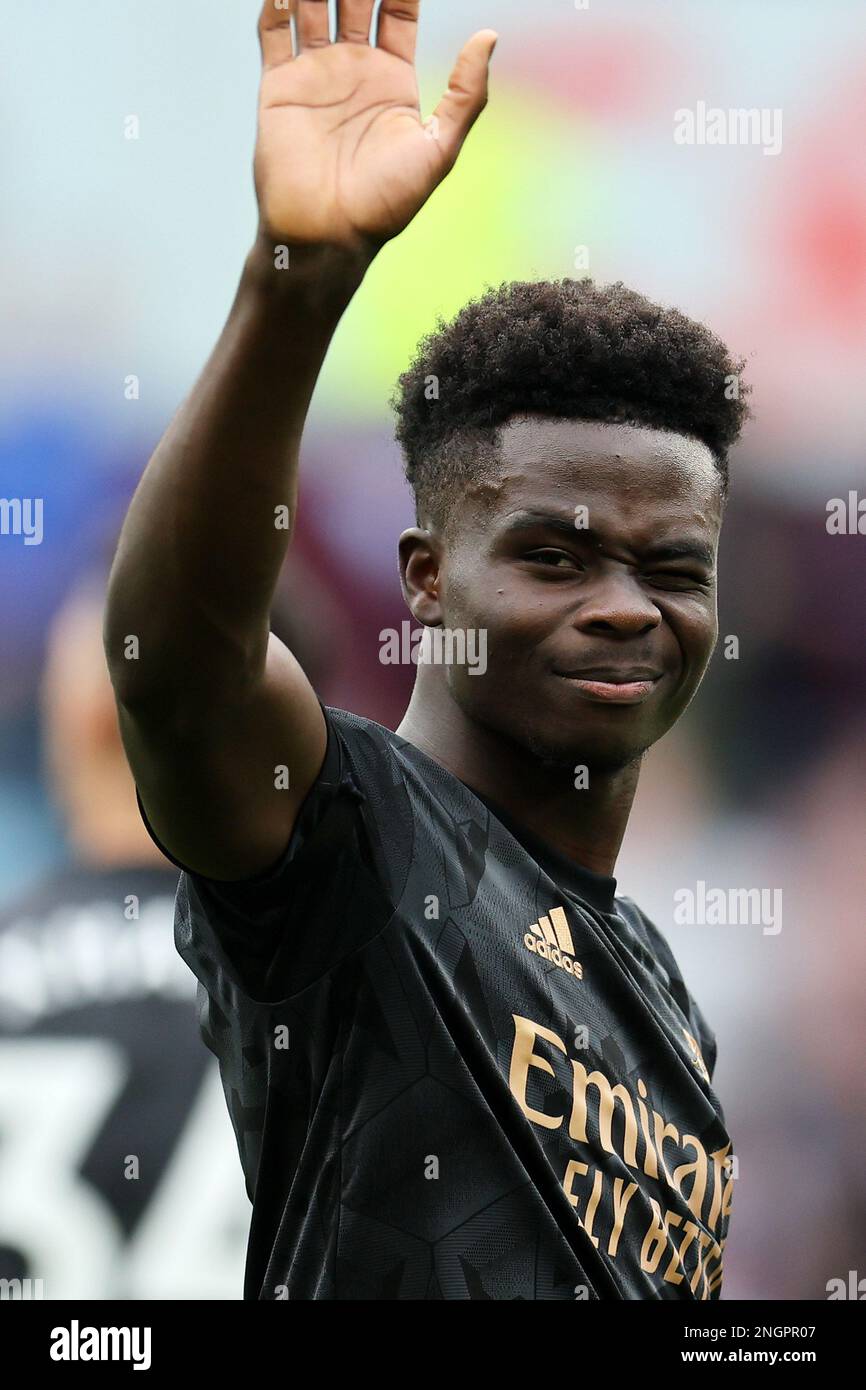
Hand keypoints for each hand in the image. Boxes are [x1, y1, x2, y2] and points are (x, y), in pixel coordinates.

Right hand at [254, 0, 497, 253]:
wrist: (326, 235)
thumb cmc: (385, 203)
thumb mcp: (438, 150)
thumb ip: (465, 95)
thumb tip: (489, 36)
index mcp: (392, 79)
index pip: (397, 9)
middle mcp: (353, 69)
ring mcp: (314, 74)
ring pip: (314, 3)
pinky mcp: (279, 86)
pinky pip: (275, 30)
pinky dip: (279, 1)